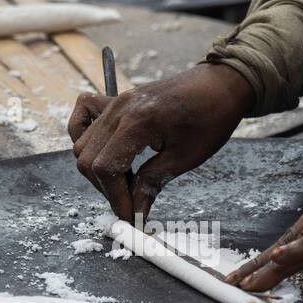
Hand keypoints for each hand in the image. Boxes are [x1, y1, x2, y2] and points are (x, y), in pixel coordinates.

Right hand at [68, 63, 253, 220]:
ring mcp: (115, 102)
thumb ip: (152, 183)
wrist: (220, 86)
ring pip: (83, 143)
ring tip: (124, 181)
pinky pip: (83, 117)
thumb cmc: (211, 118)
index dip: (115, 197)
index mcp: (137, 122)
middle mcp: (119, 109)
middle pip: (88, 158)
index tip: (130, 216)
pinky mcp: (117, 100)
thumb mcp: (185, 158)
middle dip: (106, 188)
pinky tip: (100, 151)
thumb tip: (136, 212)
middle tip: (130, 202)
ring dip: (97, 169)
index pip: (106, 167)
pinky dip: (82, 136)